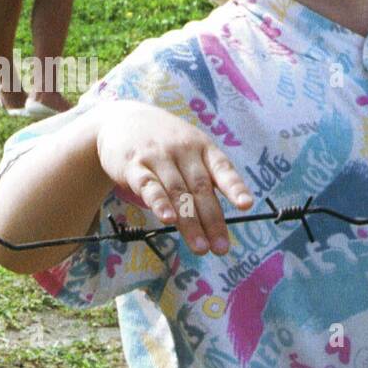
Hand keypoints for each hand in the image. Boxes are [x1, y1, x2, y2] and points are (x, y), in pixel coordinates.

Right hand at [95, 101, 254, 254]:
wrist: (121, 119)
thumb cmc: (165, 142)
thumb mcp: (190, 150)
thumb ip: (204, 179)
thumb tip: (219, 220)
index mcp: (203, 148)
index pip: (222, 169)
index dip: (234, 187)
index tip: (246, 205)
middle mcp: (183, 151)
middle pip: (201, 188)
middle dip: (212, 220)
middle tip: (221, 248)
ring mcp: (158, 156)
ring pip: (177, 192)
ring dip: (190, 221)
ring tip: (200, 246)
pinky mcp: (133, 165)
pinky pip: (148, 185)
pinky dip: (159, 203)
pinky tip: (168, 219)